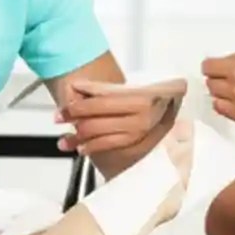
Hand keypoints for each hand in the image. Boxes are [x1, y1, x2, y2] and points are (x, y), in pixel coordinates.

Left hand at [57, 79, 181, 154]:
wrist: (175, 111)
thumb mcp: (131, 89)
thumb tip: (77, 88)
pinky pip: (108, 147)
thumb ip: (104, 89)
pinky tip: (81, 147)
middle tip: (59, 117)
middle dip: (74, 118)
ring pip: (99, 135)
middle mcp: (140, 117)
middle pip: (97, 118)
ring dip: (77, 137)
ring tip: (64, 138)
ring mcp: (137, 133)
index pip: (101, 100)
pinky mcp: (135, 145)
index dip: (79, 101)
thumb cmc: (154, 98)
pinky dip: (91, 147)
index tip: (65, 101)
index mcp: (139, 99)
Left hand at [201, 52, 234, 131]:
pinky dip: (225, 106)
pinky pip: (220, 108)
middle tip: (230, 83)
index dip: (213, 69)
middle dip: (217, 81)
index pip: (208, 65)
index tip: (216, 71)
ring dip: (221, 94)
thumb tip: (222, 70)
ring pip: (213, 94)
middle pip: (209, 80)